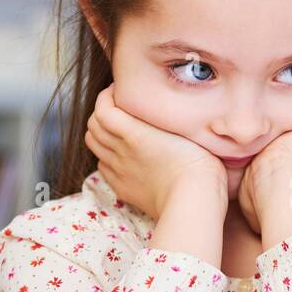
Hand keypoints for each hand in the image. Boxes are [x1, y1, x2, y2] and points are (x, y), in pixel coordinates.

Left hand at [85, 86, 226, 218]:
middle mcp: (121, 150)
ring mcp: (119, 170)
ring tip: (117, 131)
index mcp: (133, 132)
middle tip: (119, 108)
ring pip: (94, 145)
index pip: (102, 108)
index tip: (120, 91)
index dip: (106, 96)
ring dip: (100, 134)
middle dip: (101, 112)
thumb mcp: (186, 130)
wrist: (193, 200)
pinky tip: (123, 155)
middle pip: (93, 125)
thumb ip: (166, 117)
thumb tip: (160, 108)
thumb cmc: (198, 164)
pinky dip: (106, 156)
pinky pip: (103, 167)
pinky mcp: (123, 188)